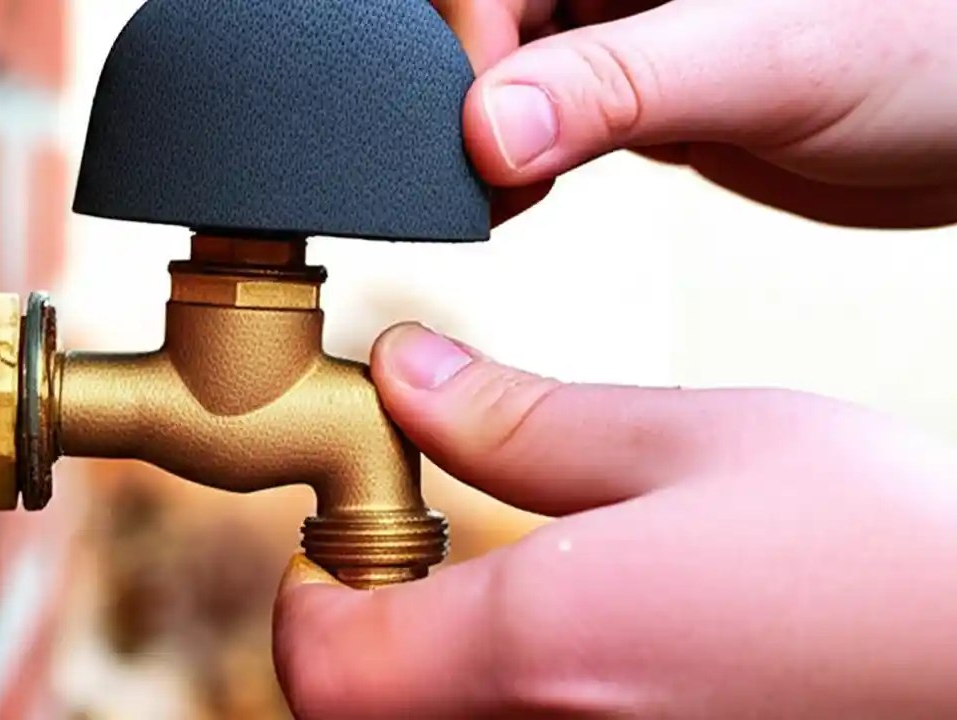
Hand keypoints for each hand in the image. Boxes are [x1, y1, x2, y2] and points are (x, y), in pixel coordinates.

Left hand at [273, 323, 956, 718]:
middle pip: (364, 715)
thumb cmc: (886, 561)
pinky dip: (518, 702)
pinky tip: (598, 651)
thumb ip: (521, 420)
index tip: (351, 539)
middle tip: (430, 563)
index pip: (320, 666)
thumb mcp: (693, 444)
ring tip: (528, 598)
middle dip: (370, 636)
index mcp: (542, 648)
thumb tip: (407, 372)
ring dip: (436, 671)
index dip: (310, 599)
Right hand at [433, 0, 956, 227]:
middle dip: (467, 92)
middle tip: (481, 169)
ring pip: (510, 65)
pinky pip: (549, 107)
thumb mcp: (765, 58)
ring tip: (499, 187)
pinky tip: (525, 186)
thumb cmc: (936, 48)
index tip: (481, 129)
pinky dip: (522, 153)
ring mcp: (629, 22)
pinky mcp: (641, 82)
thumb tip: (493, 126)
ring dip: (488, 132)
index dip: (470, 44)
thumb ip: (618, 84)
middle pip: (490, 15)